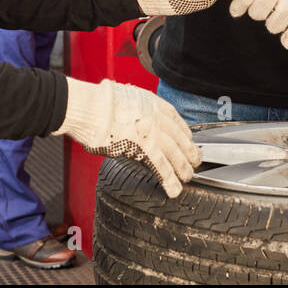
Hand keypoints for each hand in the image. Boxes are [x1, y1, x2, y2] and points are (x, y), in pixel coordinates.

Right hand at [52, 77, 200, 196]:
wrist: (91, 107)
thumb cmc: (99, 103)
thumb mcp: (125, 97)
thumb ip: (135, 109)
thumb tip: (131, 118)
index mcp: (152, 103)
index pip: (175, 119)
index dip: (183, 132)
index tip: (188, 140)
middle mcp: (156, 116)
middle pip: (179, 137)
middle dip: (189, 150)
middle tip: (196, 161)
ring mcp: (153, 132)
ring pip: (174, 152)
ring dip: (183, 167)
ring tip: (187, 178)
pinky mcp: (144, 147)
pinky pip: (161, 166)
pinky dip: (170, 179)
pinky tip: (175, 189)